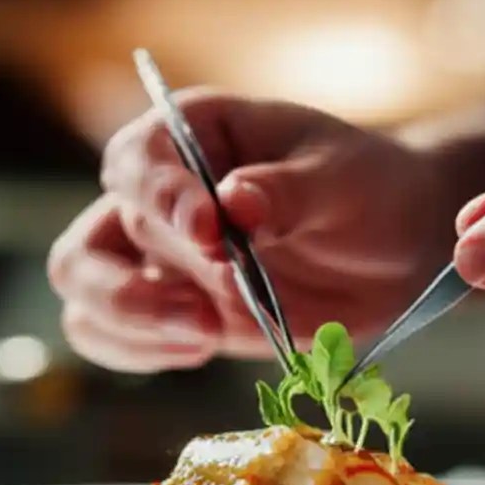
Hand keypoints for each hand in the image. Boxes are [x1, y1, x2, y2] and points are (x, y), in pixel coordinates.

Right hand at [49, 91, 454, 371]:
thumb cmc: (368, 190)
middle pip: (93, 240)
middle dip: (135, 288)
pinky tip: (197, 351)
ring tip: (205, 337)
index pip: (138, 160)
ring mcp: (160, 256)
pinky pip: (114, 334)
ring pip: (84, 288)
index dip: (161, 197)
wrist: (400, 248)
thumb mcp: (342, 180)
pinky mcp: (173, 309)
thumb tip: (234, 202)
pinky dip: (137, 350)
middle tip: (204, 316)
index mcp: (194, 133)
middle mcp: (160, 193)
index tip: (213, 233)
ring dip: (130, 323)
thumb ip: (286, 191)